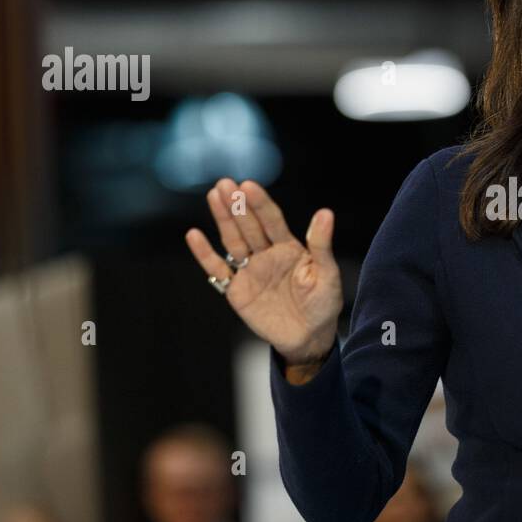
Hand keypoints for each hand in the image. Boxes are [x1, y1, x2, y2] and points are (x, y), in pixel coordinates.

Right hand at [184, 178, 342, 367]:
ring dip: (223, 219)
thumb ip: (321, 245)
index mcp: (289, 247)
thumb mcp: (327, 274)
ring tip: (214, 196)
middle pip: (249, 226)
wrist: (309, 338)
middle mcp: (267, 254)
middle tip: (225, 184)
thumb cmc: (323, 304)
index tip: (249, 185)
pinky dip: (205, 254)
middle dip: (238, 205)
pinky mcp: (236, 289)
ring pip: (233, 241)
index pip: (272, 220)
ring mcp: (250, 270)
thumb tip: (325, 213)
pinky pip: (218, 269)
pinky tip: (194, 235)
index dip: (261, 204)